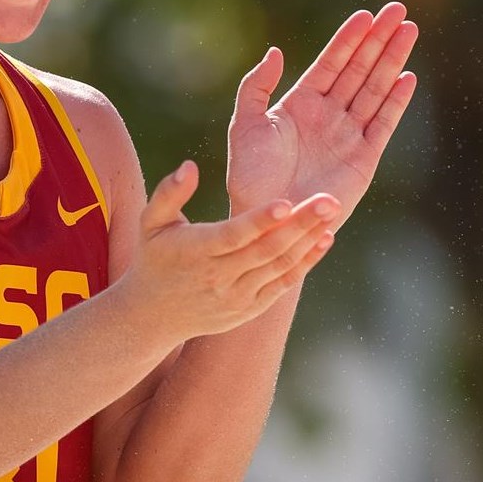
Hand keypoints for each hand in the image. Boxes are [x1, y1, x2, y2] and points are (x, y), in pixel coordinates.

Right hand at [113, 161, 338, 343]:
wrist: (153, 315)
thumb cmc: (155, 257)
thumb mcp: (150, 223)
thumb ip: (169, 192)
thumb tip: (190, 166)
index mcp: (196, 251)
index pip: (233, 235)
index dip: (260, 220)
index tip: (287, 202)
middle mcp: (218, 277)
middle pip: (266, 249)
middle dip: (301, 224)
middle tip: (330, 200)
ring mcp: (236, 296)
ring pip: (279, 266)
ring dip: (309, 240)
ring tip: (332, 212)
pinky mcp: (250, 309)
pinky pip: (283, 284)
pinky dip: (306, 262)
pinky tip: (324, 238)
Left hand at [227, 2, 418, 224]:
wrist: (267, 219)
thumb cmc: (250, 176)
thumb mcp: (246, 125)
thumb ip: (256, 86)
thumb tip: (275, 51)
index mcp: (301, 103)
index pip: (331, 63)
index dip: (349, 38)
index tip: (366, 15)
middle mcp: (329, 115)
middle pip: (360, 69)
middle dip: (379, 39)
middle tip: (399, 10)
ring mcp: (348, 135)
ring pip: (376, 89)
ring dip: (393, 60)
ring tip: (409, 31)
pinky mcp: (363, 159)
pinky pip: (383, 124)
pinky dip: (396, 102)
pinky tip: (408, 77)